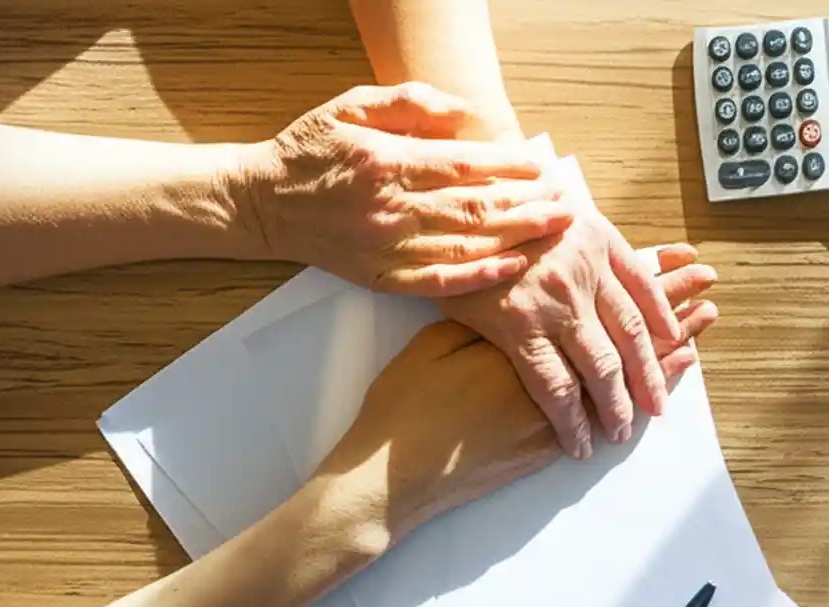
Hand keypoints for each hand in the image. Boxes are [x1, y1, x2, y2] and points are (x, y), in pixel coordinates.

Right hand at [236, 82, 572, 295]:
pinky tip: (510, 268)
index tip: (541, 166)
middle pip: (474, 208)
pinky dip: (476, 277)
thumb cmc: (310, 151)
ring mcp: (386, 247)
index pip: (462, 165)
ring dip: (515, 239)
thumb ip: (406, 103)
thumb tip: (461, 109)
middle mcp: (389, 207)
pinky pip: (437, 281)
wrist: (262, 203)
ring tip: (554, 233)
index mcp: (385, 161)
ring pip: (464, 244)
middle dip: (527, 206)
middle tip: (567, 204)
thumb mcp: (350, 106)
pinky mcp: (381, 276)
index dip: (508, 167)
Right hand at [315, 249, 716, 538]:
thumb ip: (488, 317)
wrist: (395, 477)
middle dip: (672, 320)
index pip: (601, 300)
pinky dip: (632, 399)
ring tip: (696, 347)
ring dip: (661, 363)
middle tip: (709, 304)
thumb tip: (520, 286)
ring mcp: (551, 414)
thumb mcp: (439, 340)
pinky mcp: (544, 447)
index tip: (688, 267)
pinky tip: (656, 394)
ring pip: (620, 379)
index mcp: (524, 329)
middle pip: (624, 338)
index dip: (650, 283)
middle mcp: (546, 371)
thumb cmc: (406, 405)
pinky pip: (604, 416)